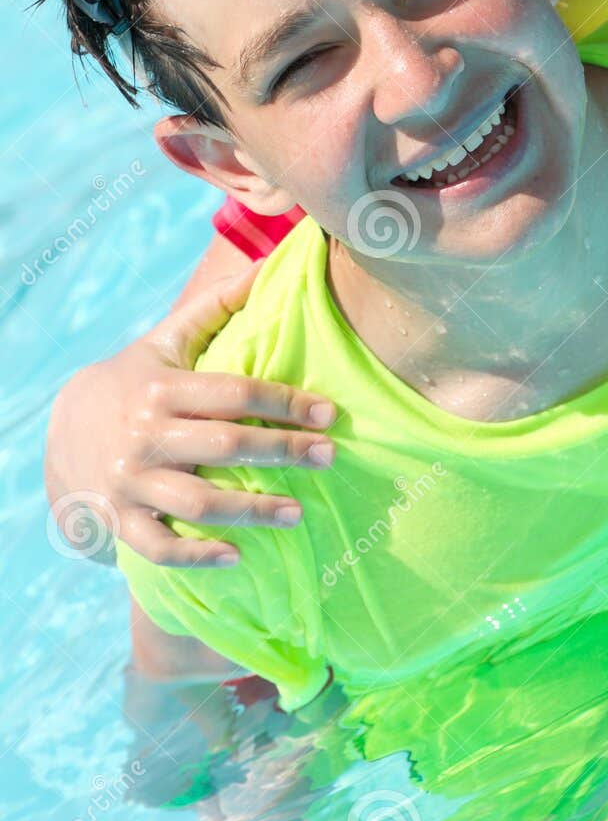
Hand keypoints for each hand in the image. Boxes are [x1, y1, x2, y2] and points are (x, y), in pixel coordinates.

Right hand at [46, 267, 336, 567]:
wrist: (63, 429)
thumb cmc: (137, 378)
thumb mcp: (168, 339)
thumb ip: (217, 305)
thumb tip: (269, 264)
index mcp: (162, 387)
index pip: (234, 394)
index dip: (286, 402)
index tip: (331, 412)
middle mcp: (145, 435)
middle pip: (224, 446)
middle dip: (282, 451)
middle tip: (330, 456)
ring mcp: (130, 481)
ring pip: (196, 503)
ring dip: (251, 511)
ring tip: (299, 513)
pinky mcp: (120, 520)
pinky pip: (159, 548)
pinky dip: (196, 556)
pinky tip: (238, 555)